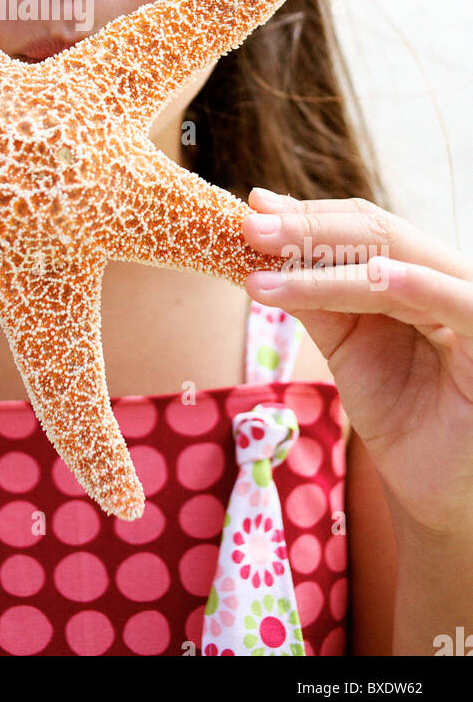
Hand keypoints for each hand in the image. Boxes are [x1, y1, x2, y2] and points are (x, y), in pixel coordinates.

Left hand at [241, 189, 472, 539]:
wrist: (435, 490)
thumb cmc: (398, 412)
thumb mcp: (346, 343)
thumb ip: (315, 295)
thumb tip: (260, 241)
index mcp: (420, 269)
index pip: (366, 225)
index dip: (309, 215)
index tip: (253, 211)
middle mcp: (452, 276)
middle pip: (379, 234)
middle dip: (308, 230)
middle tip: (250, 228)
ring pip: (399, 264)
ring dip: (328, 263)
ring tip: (267, 267)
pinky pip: (456, 303)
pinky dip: (416, 284)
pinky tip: (372, 277)